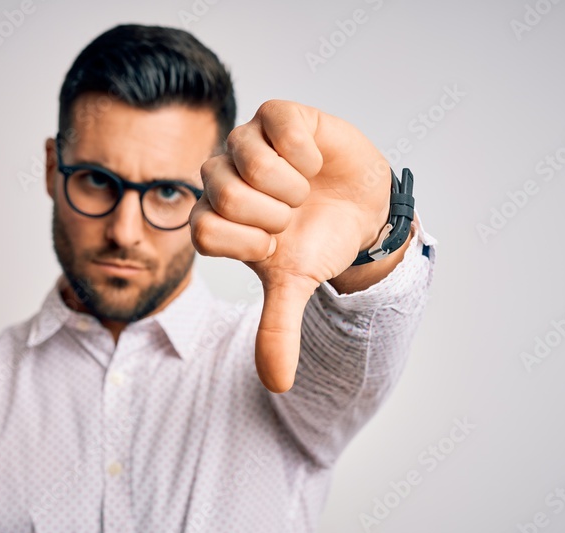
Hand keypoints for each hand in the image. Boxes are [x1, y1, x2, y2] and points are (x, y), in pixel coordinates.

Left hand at [189, 100, 392, 392]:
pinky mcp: (278, 116)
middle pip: (222, 194)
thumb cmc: (317, 242)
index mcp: (216, 219)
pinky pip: (276, 123)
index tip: (275, 245)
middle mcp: (223, 178)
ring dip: (289, 184)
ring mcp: (248, 143)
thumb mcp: (296, 286)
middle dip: (271, 214)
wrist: (361, 209)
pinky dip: (303, 150)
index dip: (246, 243)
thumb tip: (276, 385)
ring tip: (304, 190)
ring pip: (247, 158)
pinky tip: (314, 161)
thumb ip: (277, 330)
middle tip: (292, 216)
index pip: (203, 232)